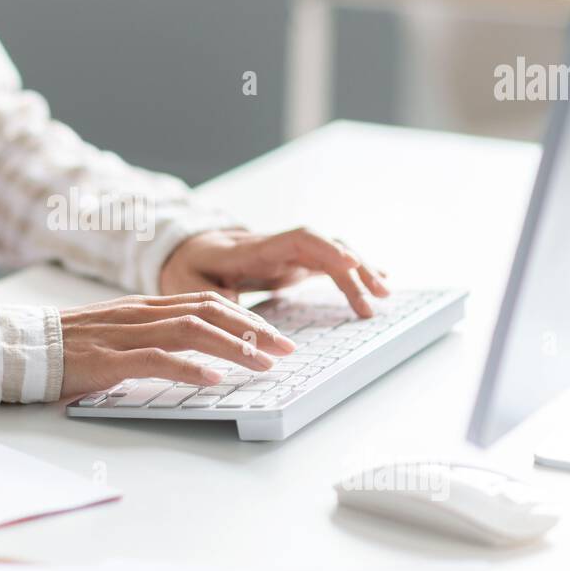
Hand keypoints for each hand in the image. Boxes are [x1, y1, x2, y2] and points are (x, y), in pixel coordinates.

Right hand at [59, 292, 296, 398]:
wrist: (18, 348)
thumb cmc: (66, 347)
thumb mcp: (116, 334)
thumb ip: (151, 338)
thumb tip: (195, 356)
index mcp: (144, 307)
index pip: (206, 301)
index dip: (246, 317)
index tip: (276, 336)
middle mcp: (140, 314)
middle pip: (209, 312)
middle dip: (253, 331)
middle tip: (286, 350)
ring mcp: (124, 335)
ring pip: (190, 331)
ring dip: (233, 347)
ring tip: (262, 364)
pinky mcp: (108, 360)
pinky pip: (156, 359)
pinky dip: (189, 369)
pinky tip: (214, 380)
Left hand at [158, 228, 389, 317]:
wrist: (186, 250)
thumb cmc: (187, 267)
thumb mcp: (190, 287)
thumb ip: (218, 303)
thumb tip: (246, 330)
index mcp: (255, 248)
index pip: (299, 240)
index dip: (326, 249)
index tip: (350, 263)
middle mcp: (278, 247)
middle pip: (325, 248)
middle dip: (352, 271)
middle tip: (372, 303)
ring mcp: (288, 255)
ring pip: (332, 253)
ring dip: (359, 270)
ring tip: (384, 293)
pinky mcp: (293, 265)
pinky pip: (329, 263)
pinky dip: (353, 271)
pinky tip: (377, 281)